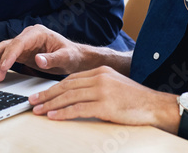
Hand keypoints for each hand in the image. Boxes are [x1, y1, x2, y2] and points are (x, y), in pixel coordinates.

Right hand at [0, 25, 85, 81]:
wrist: (74, 57)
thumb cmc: (72, 55)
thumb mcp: (66, 57)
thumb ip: (52, 58)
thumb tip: (38, 59)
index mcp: (37, 33)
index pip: (19, 43)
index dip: (9, 56)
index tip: (2, 68)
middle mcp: (29, 36)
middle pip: (9, 44)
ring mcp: (25, 44)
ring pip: (6, 49)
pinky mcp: (24, 53)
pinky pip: (9, 55)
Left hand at [29, 65, 174, 127]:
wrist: (154, 105)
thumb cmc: (135, 99)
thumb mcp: (114, 86)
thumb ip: (96, 87)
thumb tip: (78, 97)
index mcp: (100, 71)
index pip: (71, 79)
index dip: (54, 87)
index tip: (42, 94)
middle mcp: (99, 77)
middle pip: (66, 85)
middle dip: (47, 94)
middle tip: (33, 101)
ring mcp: (102, 90)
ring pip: (69, 96)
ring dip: (51, 104)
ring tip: (38, 110)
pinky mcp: (105, 104)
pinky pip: (79, 108)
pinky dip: (64, 113)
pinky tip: (54, 116)